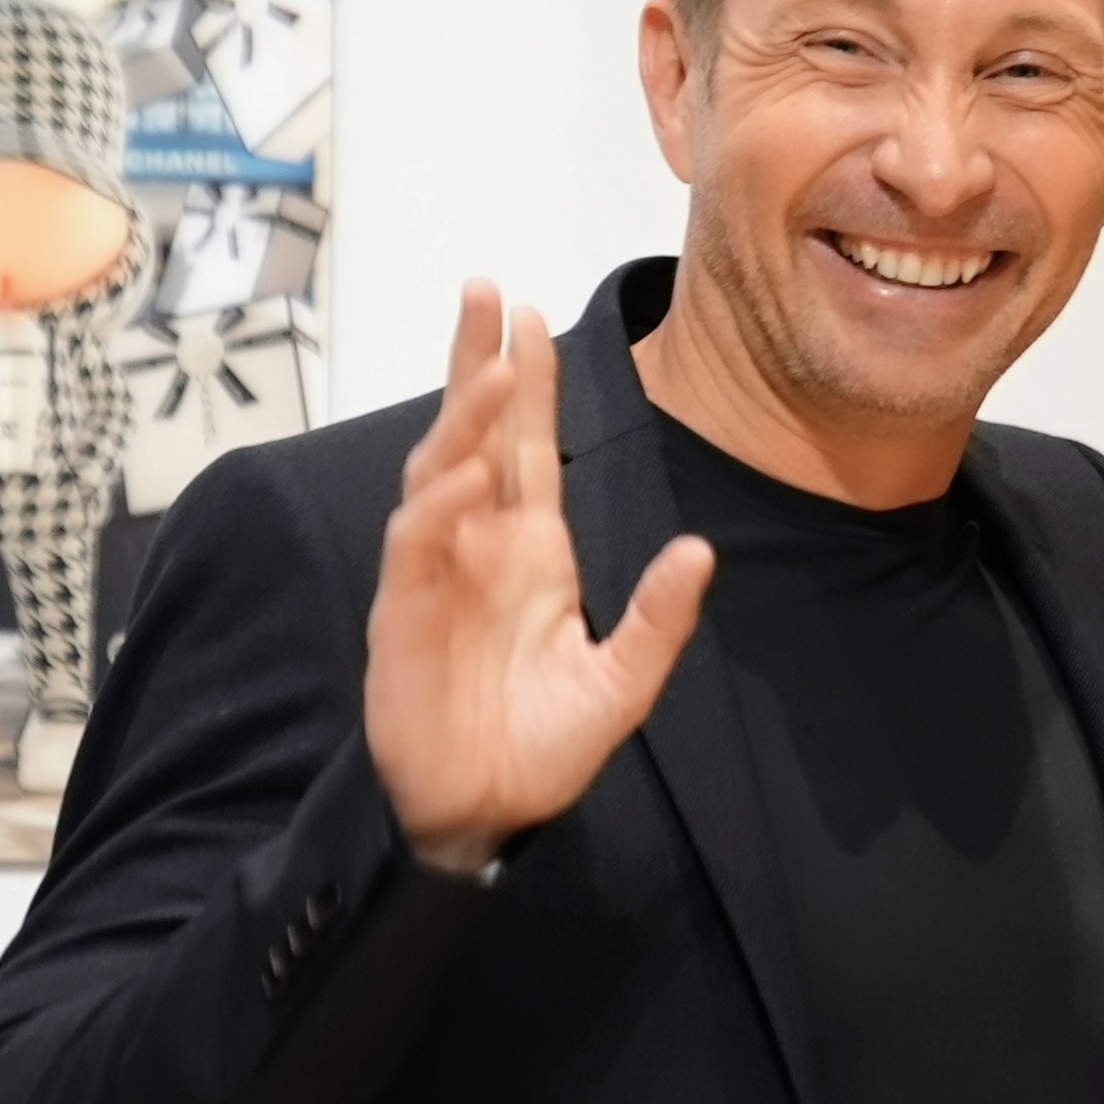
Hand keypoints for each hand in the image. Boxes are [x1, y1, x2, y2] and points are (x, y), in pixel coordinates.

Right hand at [365, 284, 713, 877]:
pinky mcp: (404, 618)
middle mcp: (480, 546)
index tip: (529, 314)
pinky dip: (435, 510)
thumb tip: (700, 552)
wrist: (486, 812)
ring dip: (461, 423)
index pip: (529, 445)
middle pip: (473, 434)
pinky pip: (416, 551)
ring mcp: (436, 575)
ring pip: (439, 477)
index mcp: (532, 549)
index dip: (527, 380)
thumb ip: (659, 620)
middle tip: (485, 292)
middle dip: (476, 362)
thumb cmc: (544, 742)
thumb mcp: (623, 682)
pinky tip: (461, 477)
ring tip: (489, 371)